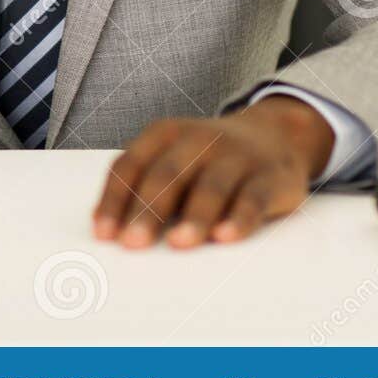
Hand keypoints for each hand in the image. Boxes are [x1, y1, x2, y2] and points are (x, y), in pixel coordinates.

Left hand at [91, 96, 333, 248]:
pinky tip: (225, 237)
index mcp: (165, 134)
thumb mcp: (172, 158)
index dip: (115, 199)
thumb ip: (141, 185)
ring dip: (194, 216)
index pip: (131, 164)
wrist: (274, 135)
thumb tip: (103, 227)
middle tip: (134, 243)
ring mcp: (237, 156)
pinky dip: (240, 218)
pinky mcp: (270, 176)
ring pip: (212, 186)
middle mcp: (199, 139)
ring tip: (178, 243)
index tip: (104, 234)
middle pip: (168, 174)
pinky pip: (253, 198)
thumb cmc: (207, 159)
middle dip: (148, 210)